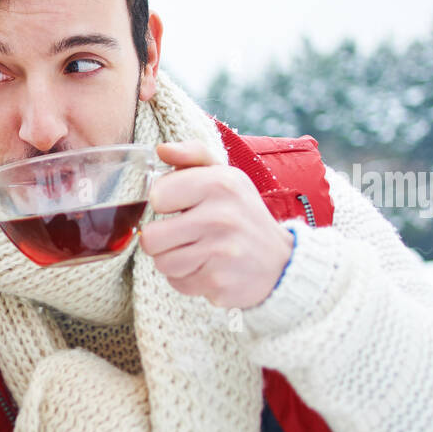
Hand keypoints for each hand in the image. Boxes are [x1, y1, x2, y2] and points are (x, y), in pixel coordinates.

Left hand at [138, 140, 293, 309]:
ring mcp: (222, 251)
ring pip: (162, 263)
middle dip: (163, 240)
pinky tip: (209, 269)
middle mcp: (222, 216)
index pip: (157, 196)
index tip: (183, 207)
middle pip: (151, 237)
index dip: (164, 204)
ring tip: (199, 252)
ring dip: (174, 261)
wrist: (281, 262)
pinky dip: (188, 279)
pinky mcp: (219, 282)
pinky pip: (177, 282)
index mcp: (220, 182)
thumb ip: (192, 156)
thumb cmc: (241, 215)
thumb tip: (161, 149)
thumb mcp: (224, 177)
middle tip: (186, 236)